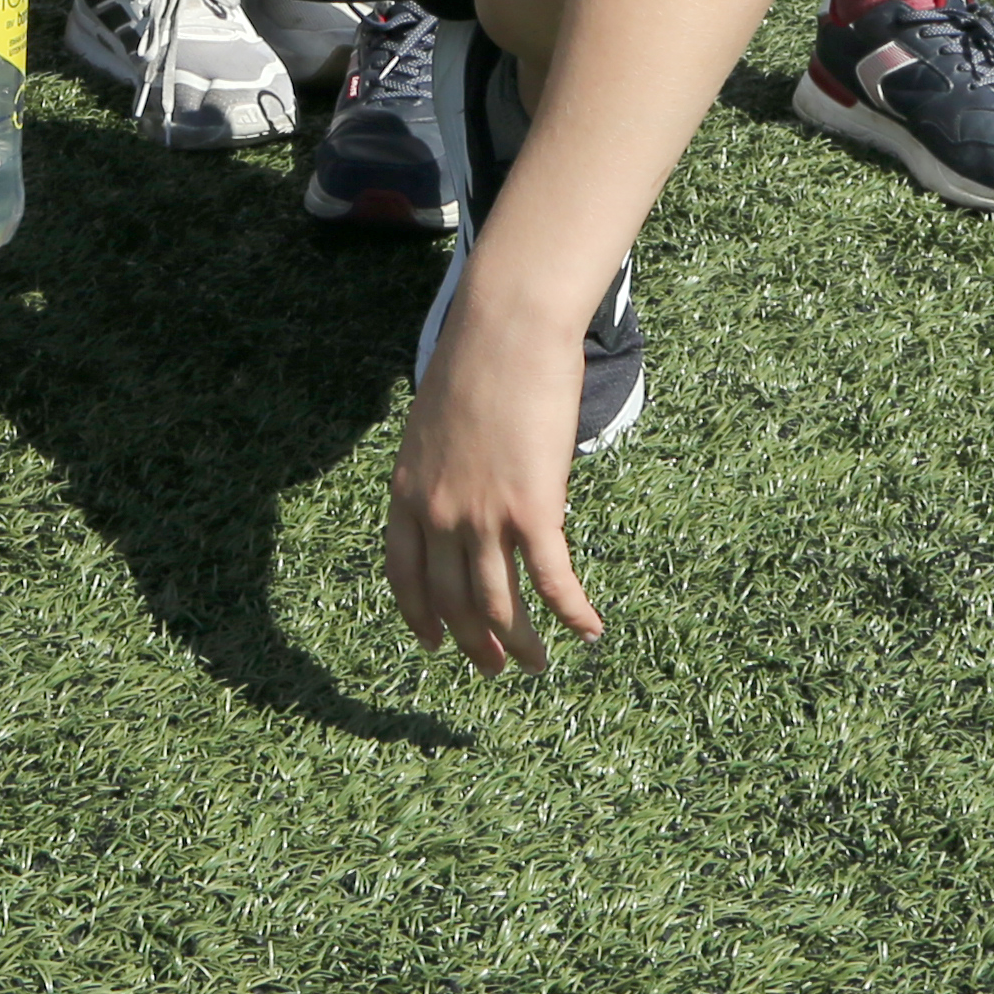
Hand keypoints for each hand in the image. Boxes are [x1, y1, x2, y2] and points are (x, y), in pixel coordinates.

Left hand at [385, 280, 604, 669]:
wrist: (507, 326)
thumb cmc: (479, 359)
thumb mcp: (436, 422)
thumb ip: (441, 467)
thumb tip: (462, 490)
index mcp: (408, 490)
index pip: (405, 574)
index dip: (420, 616)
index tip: (435, 642)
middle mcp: (439, 512)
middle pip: (452, 601)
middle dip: (475, 644)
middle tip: (497, 668)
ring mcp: (483, 515)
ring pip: (499, 605)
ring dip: (521, 645)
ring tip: (539, 665)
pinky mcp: (532, 508)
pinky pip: (552, 580)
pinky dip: (571, 613)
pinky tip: (589, 631)